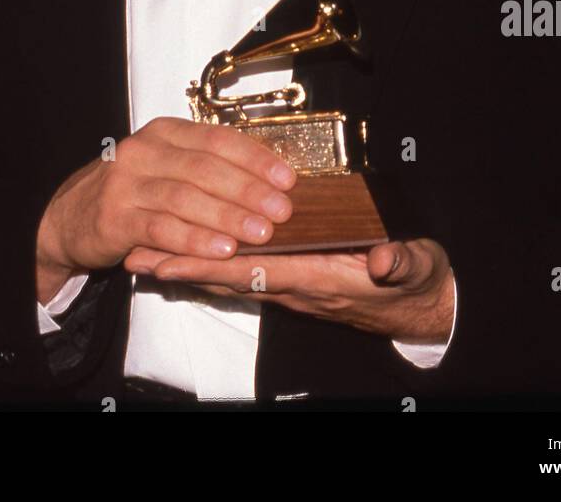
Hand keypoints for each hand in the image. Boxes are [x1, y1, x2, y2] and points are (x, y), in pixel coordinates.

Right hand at [35, 117, 297, 298]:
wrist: (69, 217)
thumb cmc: (132, 193)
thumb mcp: (166, 168)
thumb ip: (206, 168)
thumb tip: (268, 181)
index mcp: (165, 133)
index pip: (217, 139)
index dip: (256, 158)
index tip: (288, 178)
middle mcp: (144, 151)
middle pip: (205, 167)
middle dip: (249, 189)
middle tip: (282, 210)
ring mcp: (126, 183)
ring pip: (185, 197)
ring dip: (228, 216)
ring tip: (260, 232)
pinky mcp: (114, 217)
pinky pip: (160, 229)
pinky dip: (195, 240)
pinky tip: (221, 250)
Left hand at [122, 237, 455, 344]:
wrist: (424, 306)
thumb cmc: (414, 281)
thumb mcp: (415, 267)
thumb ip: (398, 262)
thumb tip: (383, 260)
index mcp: (319, 278)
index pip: (255, 271)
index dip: (211, 265)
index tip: (171, 260)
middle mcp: (297, 286)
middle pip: (228, 276)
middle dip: (182, 266)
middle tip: (136, 256)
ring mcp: (293, 285)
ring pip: (231, 275)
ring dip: (189, 264)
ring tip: (147, 255)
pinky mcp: (296, 279)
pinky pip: (246, 272)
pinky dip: (215, 264)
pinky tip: (193, 256)